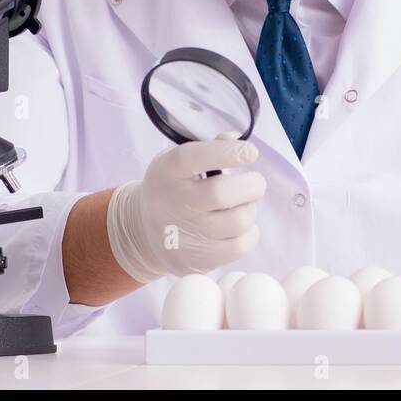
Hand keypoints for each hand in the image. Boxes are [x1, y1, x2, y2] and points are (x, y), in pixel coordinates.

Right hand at [105, 133, 264, 282]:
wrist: (146, 232)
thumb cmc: (175, 188)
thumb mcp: (180, 162)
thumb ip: (211, 148)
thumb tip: (236, 139)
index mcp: (168, 170)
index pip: (194, 158)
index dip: (226, 152)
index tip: (251, 152)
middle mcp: (173, 202)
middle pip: (221, 193)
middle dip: (252, 184)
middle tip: (254, 183)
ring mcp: (184, 235)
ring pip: (238, 221)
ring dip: (250, 209)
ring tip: (241, 205)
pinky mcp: (198, 260)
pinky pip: (241, 246)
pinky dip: (250, 233)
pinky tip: (238, 226)